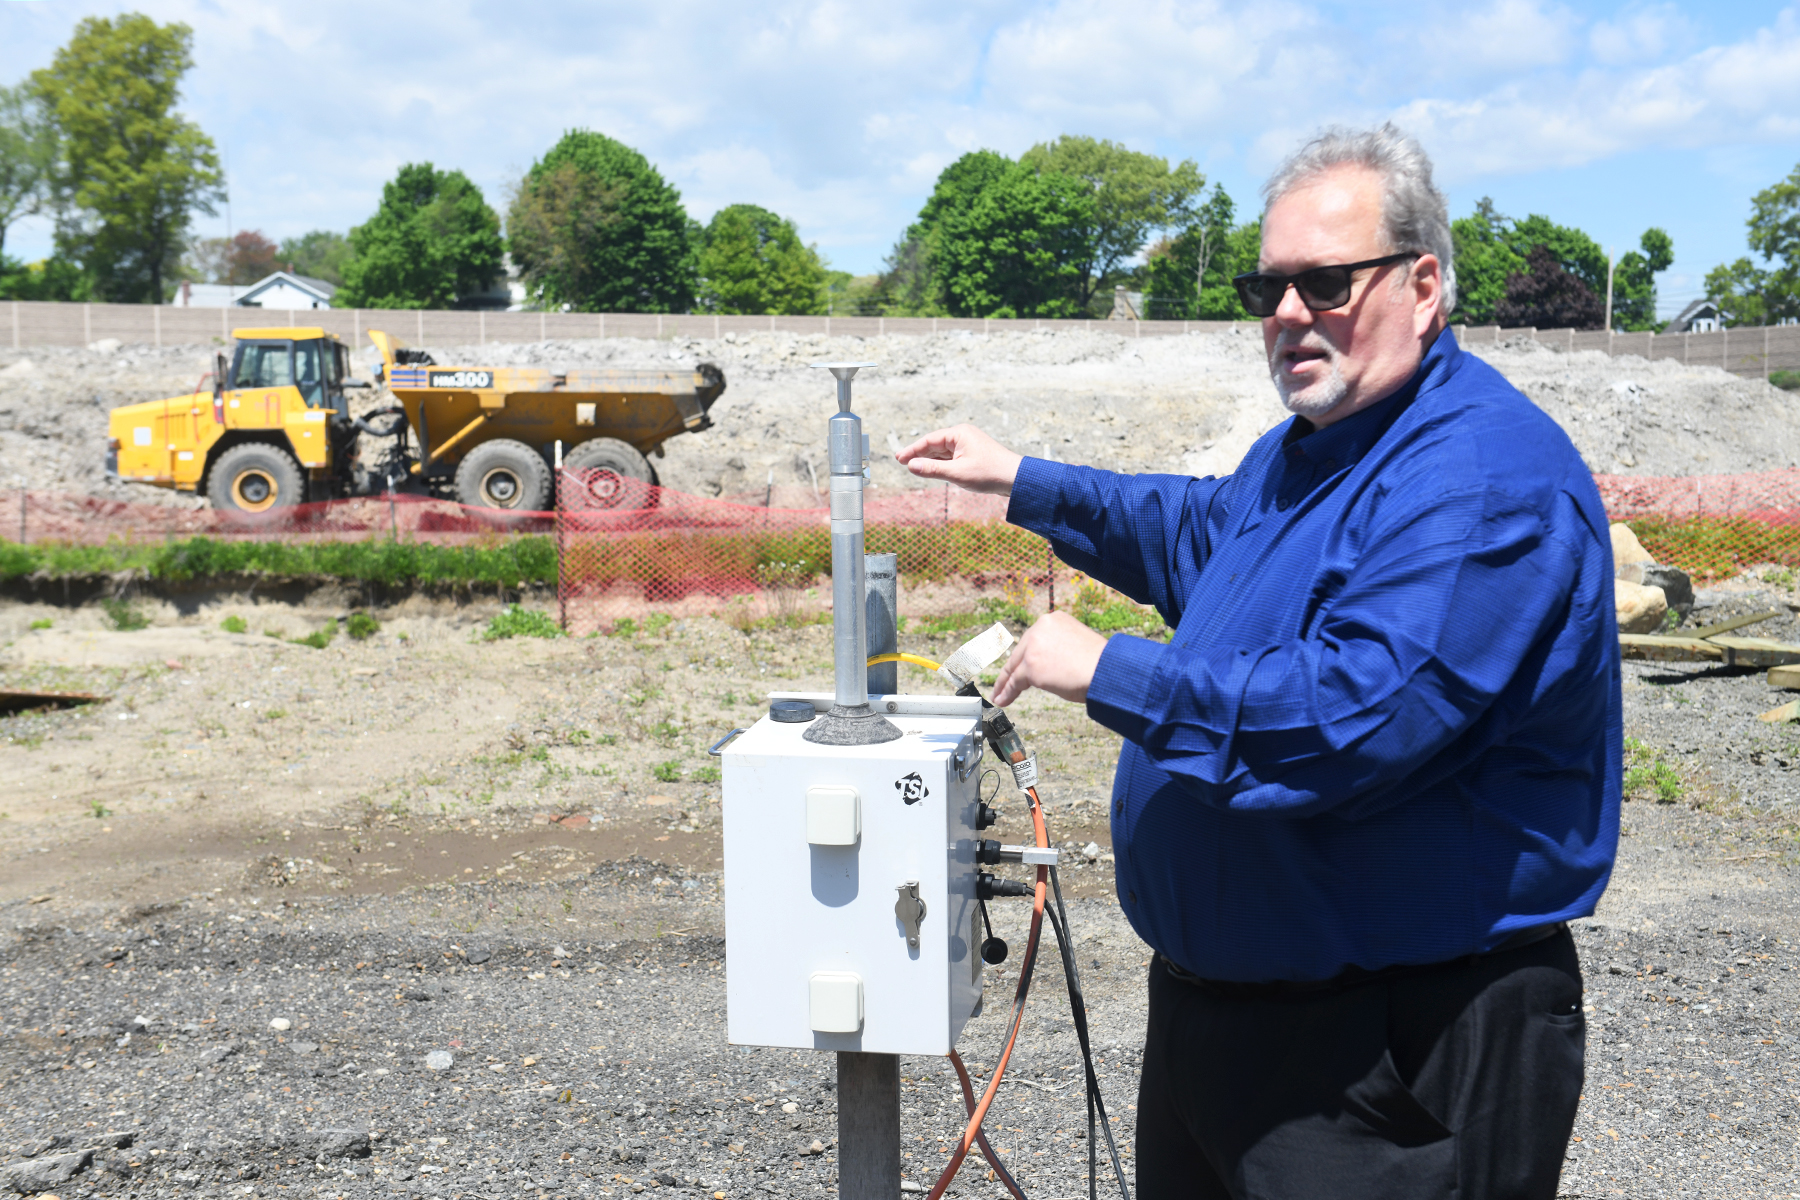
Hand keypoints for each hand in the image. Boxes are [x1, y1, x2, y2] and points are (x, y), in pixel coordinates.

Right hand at [896, 424, 1022, 495]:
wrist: (1016, 479)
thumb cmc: (990, 473)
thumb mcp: (956, 473)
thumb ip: (932, 469)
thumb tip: (912, 466)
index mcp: (959, 434)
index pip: (929, 440)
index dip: (913, 450)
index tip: (899, 458)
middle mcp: (963, 436)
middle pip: (935, 445)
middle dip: (919, 454)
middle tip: (902, 463)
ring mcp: (969, 446)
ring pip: (943, 453)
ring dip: (930, 461)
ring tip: (914, 468)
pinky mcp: (973, 456)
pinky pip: (952, 458)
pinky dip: (942, 464)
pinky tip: (933, 471)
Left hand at [991, 611, 1107, 707]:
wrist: (1107, 670)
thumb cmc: (1099, 663)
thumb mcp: (1076, 645)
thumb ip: (1057, 650)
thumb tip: (1047, 666)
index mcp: (1054, 620)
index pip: (1033, 640)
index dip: (1026, 655)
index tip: (1019, 666)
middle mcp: (1041, 628)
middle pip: (1020, 652)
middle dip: (1012, 669)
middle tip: (1004, 682)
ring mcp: (1034, 647)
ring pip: (1014, 667)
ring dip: (1006, 683)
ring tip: (1000, 694)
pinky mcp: (1031, 667)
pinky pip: (1015, 682)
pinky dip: (1008, 692)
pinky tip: (1003, 699)